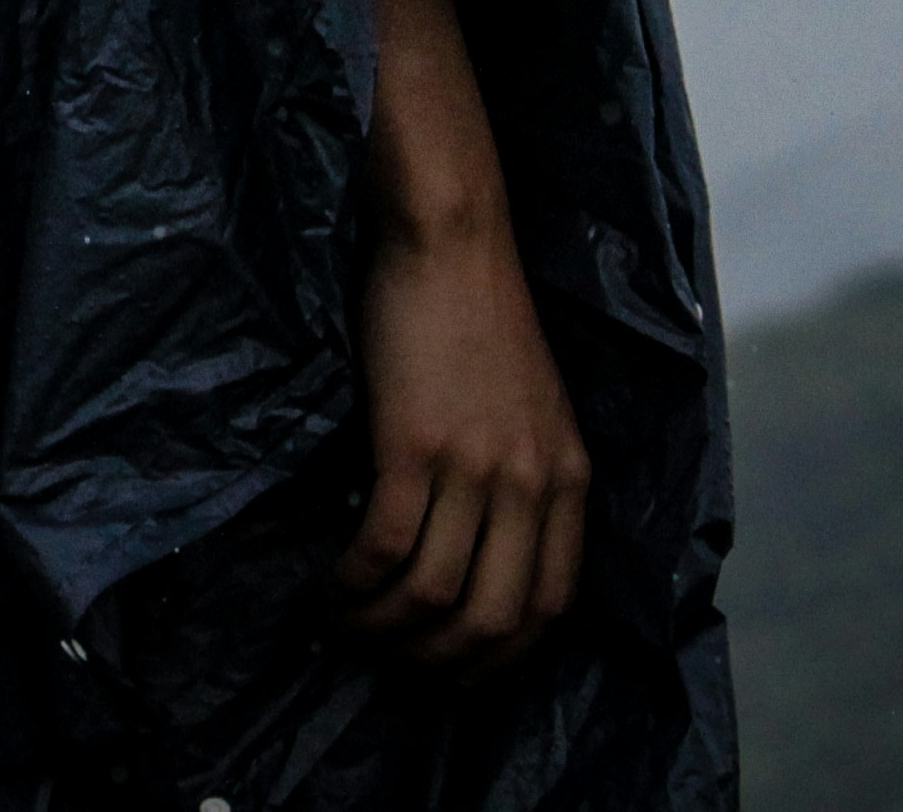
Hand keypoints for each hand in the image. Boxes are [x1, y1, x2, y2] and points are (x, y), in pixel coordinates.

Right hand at [329, 0, 589, 666]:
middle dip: (437, 659)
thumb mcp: (533, 408)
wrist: (451, 235)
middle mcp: (533, 481)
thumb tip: (479, 559)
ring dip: (381, 625)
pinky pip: (382, 548)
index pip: (553, 607)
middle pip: (492, 618)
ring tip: (347, 616)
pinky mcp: (415, 443)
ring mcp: (476, 465)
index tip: (456, 667)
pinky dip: (352, 582)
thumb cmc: (480, 316)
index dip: (502, 655)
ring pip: (431, 594)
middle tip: (391, 654)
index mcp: (571, 477)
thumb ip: (525, 480)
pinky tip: (330, 580)